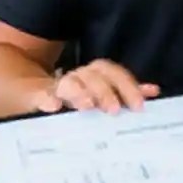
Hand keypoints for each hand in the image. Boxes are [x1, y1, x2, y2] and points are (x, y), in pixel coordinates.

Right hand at [31, 59, 159, 113]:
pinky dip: (48, 99)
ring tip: (88, 106)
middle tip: (114, 110)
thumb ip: (123, 93)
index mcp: (93, 75)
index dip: (127, 86)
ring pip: (70, 81)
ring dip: (80, 91)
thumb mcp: (99, 96)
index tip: (139, 106)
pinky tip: (53, 106)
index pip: (112, 73)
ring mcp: (57, 87)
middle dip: (106, 91)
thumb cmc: (71, 100)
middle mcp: (77, 77)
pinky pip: (42, 96)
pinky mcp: (38, 97)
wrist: (30, 93)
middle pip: (93, 75)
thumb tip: (152, 91)